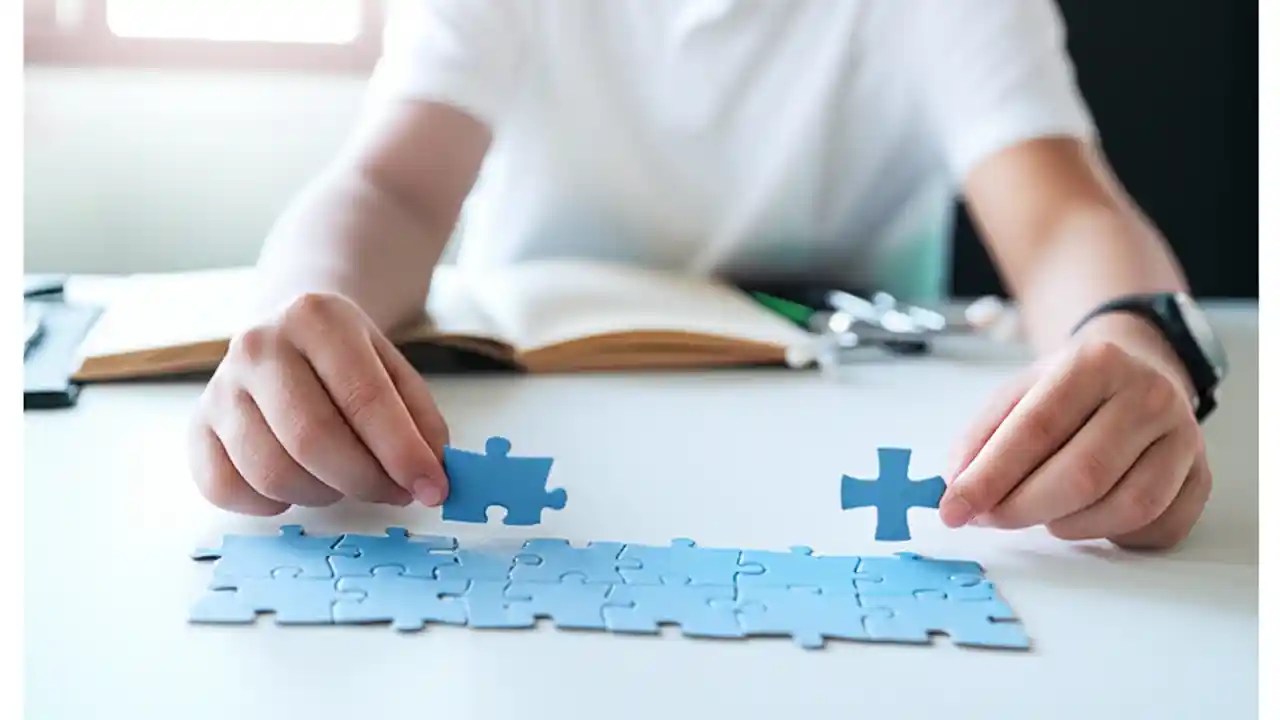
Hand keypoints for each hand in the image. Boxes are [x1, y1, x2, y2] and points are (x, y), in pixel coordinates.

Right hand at [189, 293, 448, 514]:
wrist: (287, 328)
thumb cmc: (347, 359)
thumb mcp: (395, 369)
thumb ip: (419, 421)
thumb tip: (432, 479)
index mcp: (317, 318)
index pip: (364, 398)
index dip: (403, 453)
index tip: (432, 488)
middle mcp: (259, 345)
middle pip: (313, 438)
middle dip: (364, 480)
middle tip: (393, 492)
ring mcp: (220, 386)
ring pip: (270, 471)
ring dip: (323, 494)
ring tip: (346, 480)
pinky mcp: (197, 425)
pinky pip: (223, 488)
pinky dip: (267, 503)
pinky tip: (296, 485)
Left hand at [940, 320, 1211, 548]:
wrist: (1137, 373)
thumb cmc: (1069, 392)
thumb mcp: (1018, 394)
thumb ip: (982, 437)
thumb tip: (958, 487)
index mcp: (1096, 363)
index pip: (1037, 429)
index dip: (990, 476)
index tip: (953, 509)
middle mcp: (1149, 395)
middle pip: (1083, 473)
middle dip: (1023, 508)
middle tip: (989, 519)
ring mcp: (1184, 438)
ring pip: (1125, 507)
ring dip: (1068, 525)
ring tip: (1041, 513)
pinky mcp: (1201, 478)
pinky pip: (1155, 528)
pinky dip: (1111, 535)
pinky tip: (1086, 517)